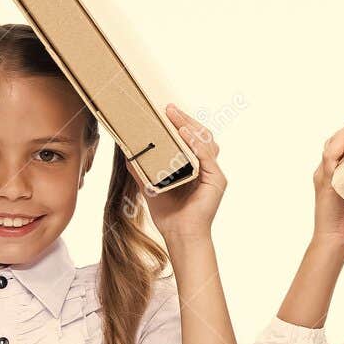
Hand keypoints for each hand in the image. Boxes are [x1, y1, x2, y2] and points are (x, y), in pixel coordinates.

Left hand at [130, 103, 224, 240]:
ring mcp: (213, 172)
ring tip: (174, 116)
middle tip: (168, 108)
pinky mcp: (216, 179)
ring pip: (206, 141)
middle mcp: (206, 167)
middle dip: (185, 119)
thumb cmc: (169, 213)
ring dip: (190, 126)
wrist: (179, 235)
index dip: (180, 123)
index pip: (191, 138)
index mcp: (194, 166)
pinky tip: (183, 133)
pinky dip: (196, 142)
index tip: (165, 110)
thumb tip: (127, 151)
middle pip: (201, 134)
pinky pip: (207, 155)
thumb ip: (141, 168)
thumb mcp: (150, 185)